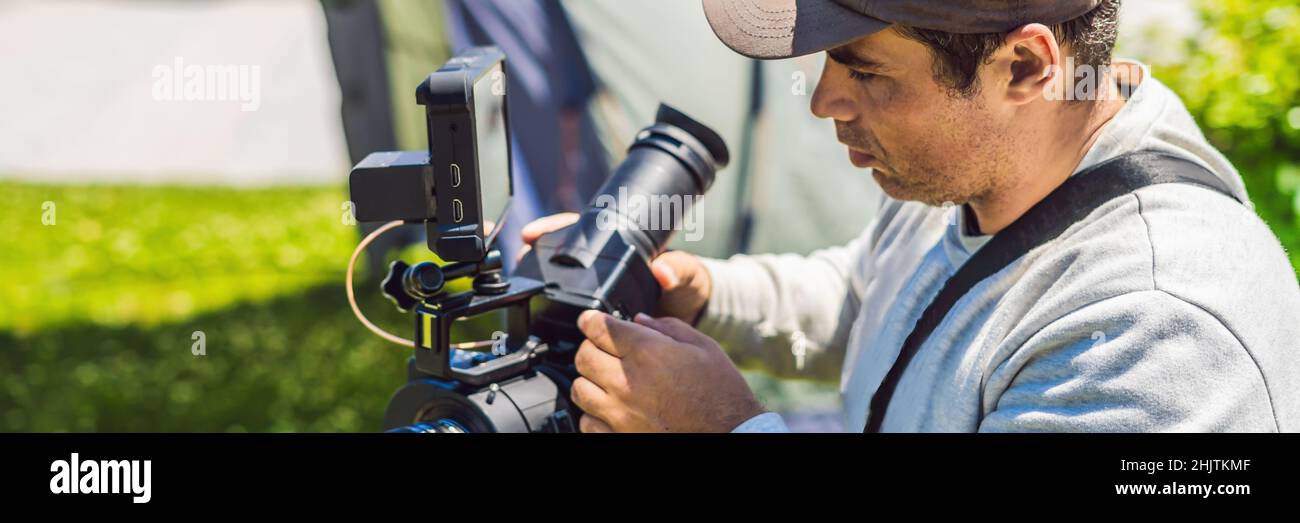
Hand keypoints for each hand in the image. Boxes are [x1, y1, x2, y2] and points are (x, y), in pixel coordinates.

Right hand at [520, 213, 711, 322]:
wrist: (690, 321)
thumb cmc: (688, 288)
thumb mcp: (687, 276)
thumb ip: (679, 271)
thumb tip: (664, 270)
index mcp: (622, 243)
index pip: (581, 226)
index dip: (555, 226)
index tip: (534, 232)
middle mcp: (605, 261)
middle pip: (560, 249)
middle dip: (536, 249)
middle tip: (520, 253)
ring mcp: (597, 285)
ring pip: (558, 275)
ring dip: (537, 274)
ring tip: (520, 277)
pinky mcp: (595, 311)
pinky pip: (566, 304)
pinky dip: (549, 305)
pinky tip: (536, 311)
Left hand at [569, 310, 764, 432]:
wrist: (731, 434)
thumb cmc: (722, 393)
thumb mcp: (703, 347)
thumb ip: (666, 327)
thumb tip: (637, 320)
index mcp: (647, 353)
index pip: (598, 328)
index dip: (592, 320)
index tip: (592, 321)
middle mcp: (627, 382)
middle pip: (583, 355)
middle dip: (592, 347)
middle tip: (606, 350)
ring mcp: (620, 414)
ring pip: (580, 388)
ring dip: (591, 379)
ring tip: (609, 380)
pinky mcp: (618, 437)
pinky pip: (587, 421)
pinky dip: (594, 412)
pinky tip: (612, 408)